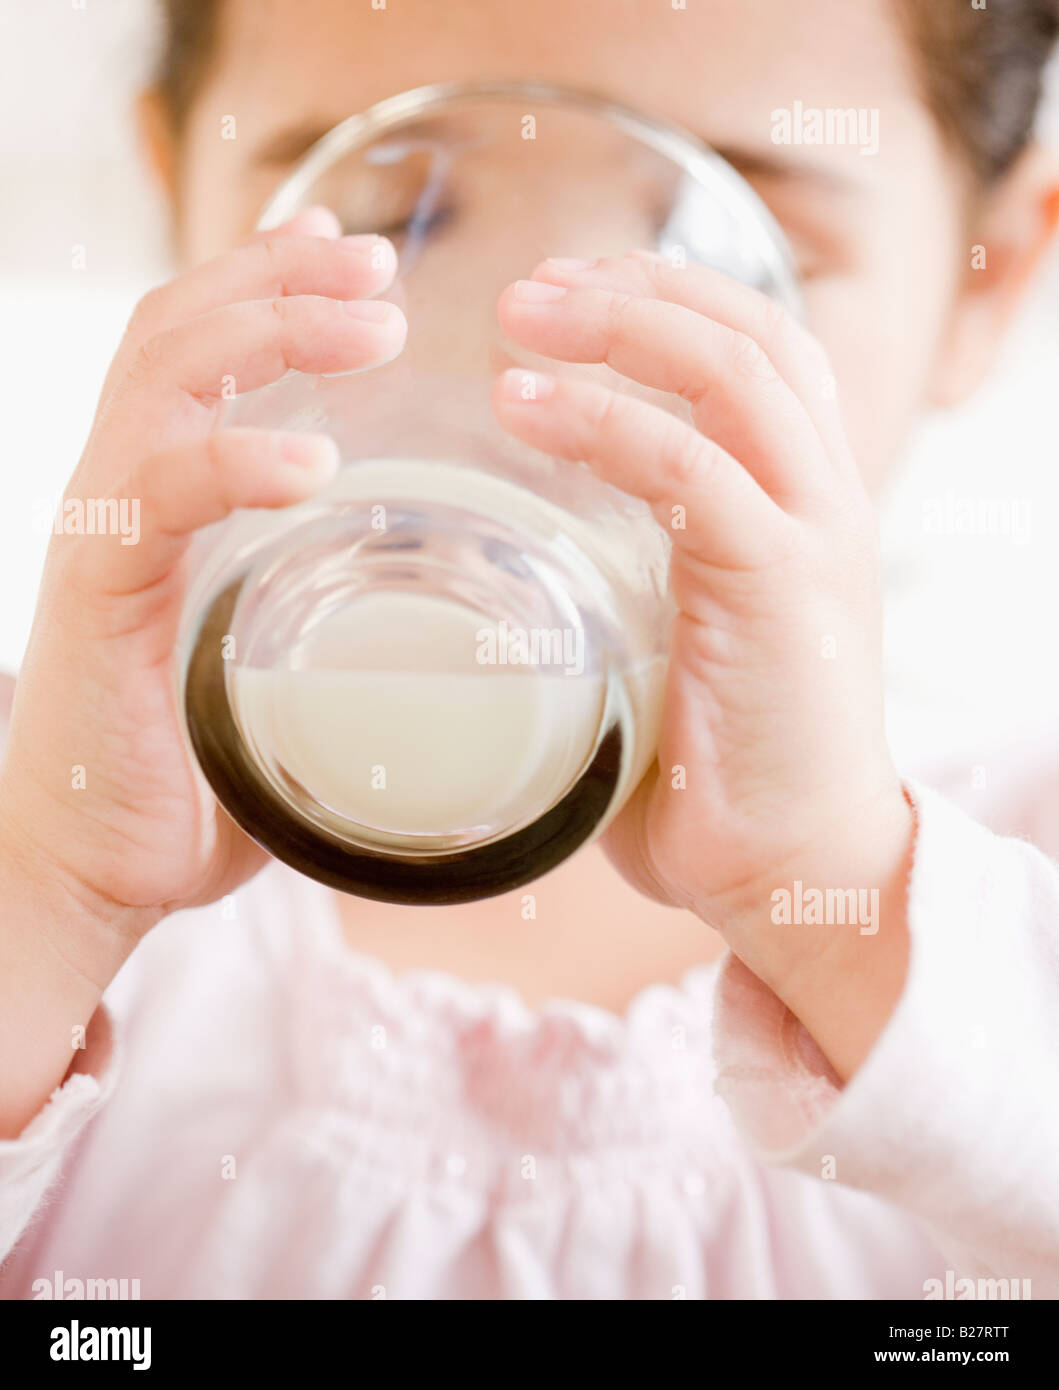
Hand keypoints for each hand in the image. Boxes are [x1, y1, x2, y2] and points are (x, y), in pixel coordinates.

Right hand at [0, 208, 406, 973]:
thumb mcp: (274, 674)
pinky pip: (159, 492)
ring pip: (165, 377)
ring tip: (375, 325)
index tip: (366, 262)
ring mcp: (105, 533)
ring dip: (271, 329)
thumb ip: (333, 633)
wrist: (87, 863)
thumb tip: (447, 649)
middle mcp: (124, 492)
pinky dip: (233, 459)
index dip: (273, 283)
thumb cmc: (187, 776)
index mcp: (161, 497)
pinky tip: (312, 463)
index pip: (199, 348)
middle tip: (381, 264)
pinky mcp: (99, 592)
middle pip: (183, 329)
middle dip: (283, 278)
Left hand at [492, 252, 913, 1076]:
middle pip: (751, 336)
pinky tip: (522, 408)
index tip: (568, 296)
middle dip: (637, 289)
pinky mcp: (779, 585)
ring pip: (731, 376)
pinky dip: (602, 422)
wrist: (796, 869)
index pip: (761, 353)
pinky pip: (691, 468)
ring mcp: (813, 537)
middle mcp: (823, 502)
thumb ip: (635, 582)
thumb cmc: (719, 771)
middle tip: (528, 291)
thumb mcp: (678, 643)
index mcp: (803, 508)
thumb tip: (526, 565)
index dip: (670, 299)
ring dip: (618, 327)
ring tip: (519, 317)